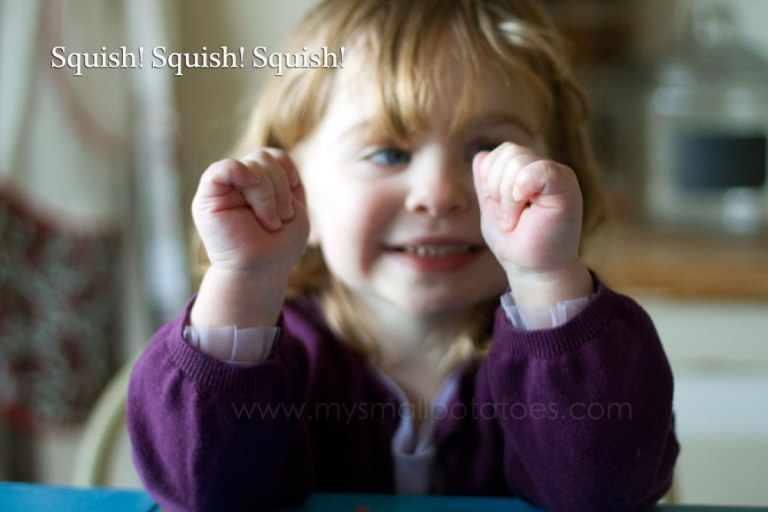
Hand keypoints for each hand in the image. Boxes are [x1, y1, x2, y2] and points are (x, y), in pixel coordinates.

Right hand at [191, 148, 308, 275]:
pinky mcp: (208, 198)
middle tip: (281, 219)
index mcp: (260, 181)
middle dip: (280, 188)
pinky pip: (220, 170)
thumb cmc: (280, 245)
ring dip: (268, 195)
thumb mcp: (294, 206)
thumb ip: (283, 177)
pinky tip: (250, 183)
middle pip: (264, 157)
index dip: (287, 173)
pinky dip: (239, 171)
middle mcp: (240, 181)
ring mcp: (224, 188)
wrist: (262, 271)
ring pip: (251, 165)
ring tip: (270, 222)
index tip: (293, 204)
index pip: (275, 156)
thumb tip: (264, 157)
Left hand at [473, 142, 591, 305]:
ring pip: (519, 160)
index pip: (501, 153)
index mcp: (527, 172)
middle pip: (509, 153)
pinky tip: (525, 208)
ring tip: (516, 218)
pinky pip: (541, 168)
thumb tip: (480, 155)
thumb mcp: (492, 210)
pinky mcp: (567, 186)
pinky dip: (522, 187)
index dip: (490, 178)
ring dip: (508, 196)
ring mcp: (558, 176)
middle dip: (497, 188)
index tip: (500, 209)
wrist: (535, 270)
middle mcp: (545, 169)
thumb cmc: (517, 244)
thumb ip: (487, 183)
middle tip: (508, 217)